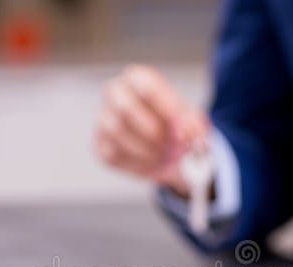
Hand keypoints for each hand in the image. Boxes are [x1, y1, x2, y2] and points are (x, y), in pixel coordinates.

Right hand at [95, 64, 208, 196]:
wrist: (165, 147)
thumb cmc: (174, 125)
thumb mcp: (190, 120)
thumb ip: (191, 124)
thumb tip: (187, 133)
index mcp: (137, 78)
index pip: (148, 89)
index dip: (168, 111)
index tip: (184, 131)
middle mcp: (115, 93)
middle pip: (126, 109)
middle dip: (153, 132)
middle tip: (172, 146)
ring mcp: (104, 118)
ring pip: (119, 134)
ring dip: (147, 150)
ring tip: (166, 155)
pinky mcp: (100, 144)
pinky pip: (114, 155)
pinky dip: (138, 163)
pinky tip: (153, 161)